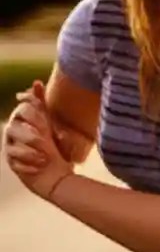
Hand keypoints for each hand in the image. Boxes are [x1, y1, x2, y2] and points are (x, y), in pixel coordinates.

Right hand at [3, 82, 72, 200]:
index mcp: (24, 118)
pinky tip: (40, 166)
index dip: (34, 115)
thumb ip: (42, 103)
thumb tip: (36, 82)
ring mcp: (10, 146)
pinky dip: (29, 164)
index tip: (47, 123)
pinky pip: (15, 161)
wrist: (56, 168)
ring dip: (29, 150)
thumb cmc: (53, 141)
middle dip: (31, 134)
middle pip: (14, 127)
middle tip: (46, 140)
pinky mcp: (12, 162)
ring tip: (45, 156)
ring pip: (11, 146)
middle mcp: (14, 130)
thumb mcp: (51, 122)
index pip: (23, 109)